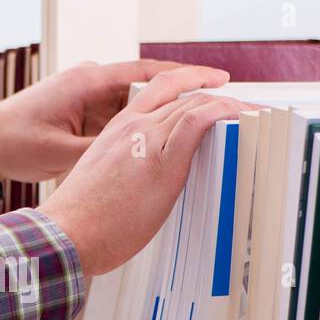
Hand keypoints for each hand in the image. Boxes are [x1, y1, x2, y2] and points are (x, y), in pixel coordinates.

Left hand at [0, 58, 230, 204]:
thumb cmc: (14, 142)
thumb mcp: (62, 151)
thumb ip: (104, 148)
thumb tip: (146, 151)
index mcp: (86, 81)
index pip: (148, 71)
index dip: (187, 75)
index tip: (221, 78)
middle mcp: (89, 81)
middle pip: (147, 86)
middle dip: (182, 98)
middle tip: (221, 110)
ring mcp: (86, 94)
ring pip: (135, 104)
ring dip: (159, 116)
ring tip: (196, 132)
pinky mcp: (81, 109)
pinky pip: (118, 114)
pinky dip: (137, 127)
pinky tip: (158, 145)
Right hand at [41, 69, 260, 275]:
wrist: (66, 233)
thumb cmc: (81, 219)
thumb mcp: (104, 179)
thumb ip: (129, 166)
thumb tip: (152, 180)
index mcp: (115, 129)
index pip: (157, 92)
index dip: (188, 85)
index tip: (211, 92)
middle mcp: (131, 127)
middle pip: (182, 96)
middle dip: (217, 97)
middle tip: (244, 109)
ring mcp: (145, 141)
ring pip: (193, 104)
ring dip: (229, 105)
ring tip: (252, 114)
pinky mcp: (162, 162)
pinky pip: (196, 122)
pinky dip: (221, 112)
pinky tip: (237, 115)